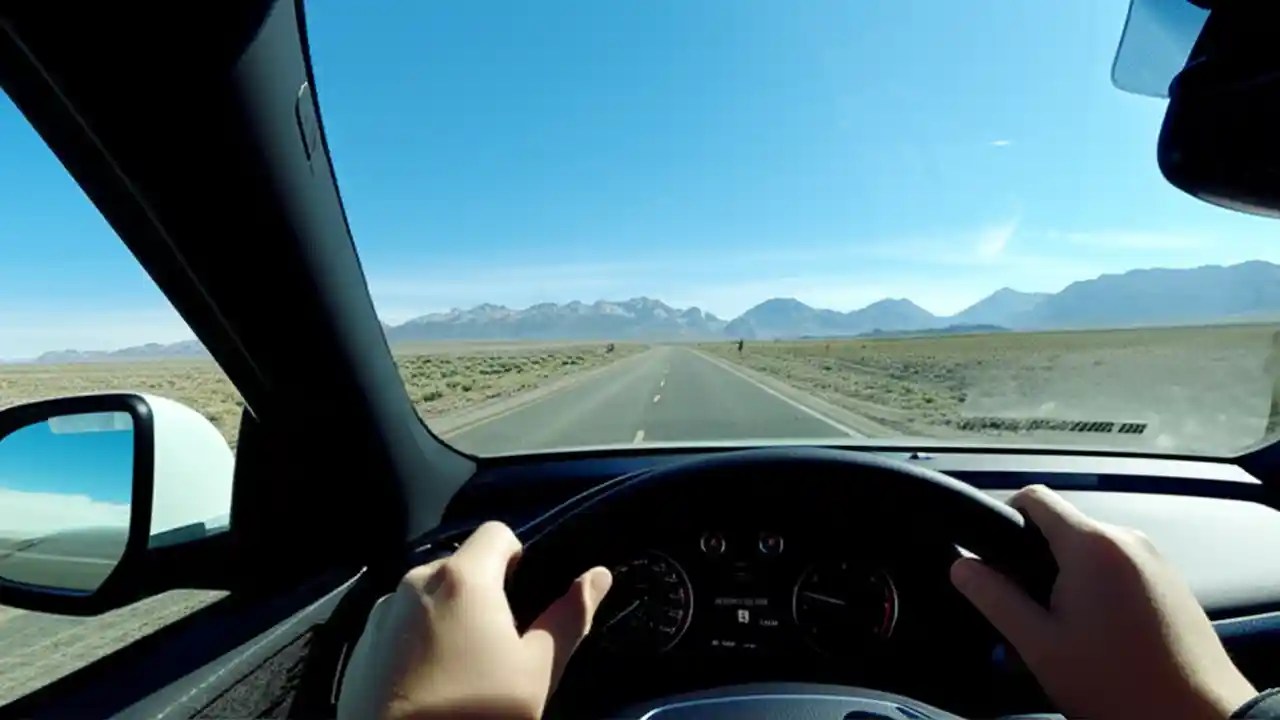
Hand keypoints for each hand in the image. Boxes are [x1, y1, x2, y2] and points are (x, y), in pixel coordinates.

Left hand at [337, 521, 612, 719]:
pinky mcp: (358, 648)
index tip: (526, 603)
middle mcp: (413, 583)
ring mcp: (379, 616)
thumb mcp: (536, 670)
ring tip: (462, 671)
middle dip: (483, 595)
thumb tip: (598, 574)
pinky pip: (398, 628)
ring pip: (427, 598)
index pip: (497, 533)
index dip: (519, 559)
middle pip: (461, 567)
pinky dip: (416, 643)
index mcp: (461, 578)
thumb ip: (569, 616)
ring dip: (448, 619)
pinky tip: (428, 686)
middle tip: (500, 647)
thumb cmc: (478, 712)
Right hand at [951, 485, 1254, 719]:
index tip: (993, 559)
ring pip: (1090, 549)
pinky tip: (1100, 632)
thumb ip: (994, 598)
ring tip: (1066, 629)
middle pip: (1062, 526)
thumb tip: (962, 567)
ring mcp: (1155, 558)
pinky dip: (1098, 587)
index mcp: (1091, 545)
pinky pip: (1119, 565)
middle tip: (1028, 611)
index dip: (1003, 519)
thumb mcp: (1039, 644)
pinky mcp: (1171, 580)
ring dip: (1067, 576)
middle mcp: (1127, 539)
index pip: (1033, 497)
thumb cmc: (1117, 685)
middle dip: (1036, 560)